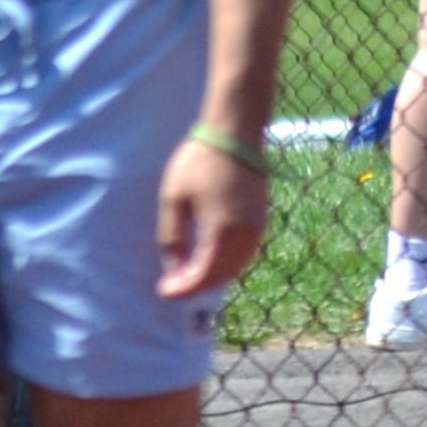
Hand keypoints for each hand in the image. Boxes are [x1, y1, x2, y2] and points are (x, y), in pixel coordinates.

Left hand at [156, 134, 267, 297]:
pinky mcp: (261, 220)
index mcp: (222, 231)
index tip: (164, 291)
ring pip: (237, 268)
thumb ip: (173, 238)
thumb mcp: (174, 201)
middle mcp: (245, 234)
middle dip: (196, 286)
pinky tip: (209, 260)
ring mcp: (257, 227)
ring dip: (213, 277)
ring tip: (187, 276)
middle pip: (222, 276)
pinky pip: (246, 254)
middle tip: (172, 285)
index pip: (204, 275)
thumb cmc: (198, 163)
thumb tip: (175, 269)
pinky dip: (228, 264)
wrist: (233, 135)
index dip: (184, 289)